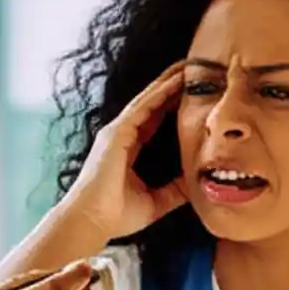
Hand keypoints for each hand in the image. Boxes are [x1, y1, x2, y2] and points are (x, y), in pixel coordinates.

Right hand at [59, 63, 187, 240]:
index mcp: (128, 150)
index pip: (154, 121)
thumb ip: (174, 190)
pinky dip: (158, 93)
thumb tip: (196, 182)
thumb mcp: (156, 201)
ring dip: (167, 83)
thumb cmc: (117, 215)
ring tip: (186, 68)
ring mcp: (117, 132)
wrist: (92, 221)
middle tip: (192, 71)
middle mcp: (122, 136)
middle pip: (151, 105)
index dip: (171, 106)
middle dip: (170, 88)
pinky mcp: (116, 133)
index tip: (191, 94)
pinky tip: (174, 82)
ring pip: (147, 100)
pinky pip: (142, 108)